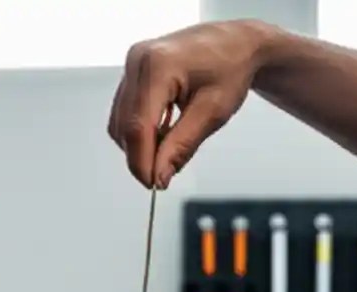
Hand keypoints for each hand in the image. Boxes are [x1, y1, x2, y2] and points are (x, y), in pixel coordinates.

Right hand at [108, 20, 274, 188]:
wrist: (235, 42)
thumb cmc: (230, 68)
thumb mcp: (213, 112)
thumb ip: (182, 146)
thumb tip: (160, 176)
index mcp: (158, 66)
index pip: (139, 125)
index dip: (141, 161)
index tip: (153, 184)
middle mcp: (138, 61)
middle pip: (125, 125)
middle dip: (141, 155)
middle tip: (165, 173)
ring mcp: (132, 64)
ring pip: (121, 121)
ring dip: (140, 144)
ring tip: (170, 147)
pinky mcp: (132, 72)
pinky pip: (125, 111)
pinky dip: (140, 130)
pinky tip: (163, 132)